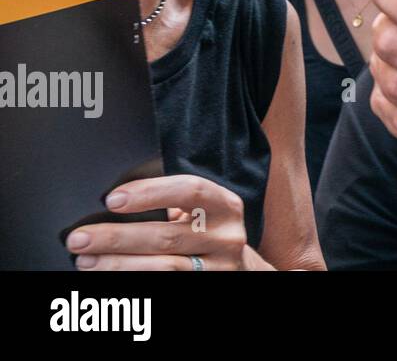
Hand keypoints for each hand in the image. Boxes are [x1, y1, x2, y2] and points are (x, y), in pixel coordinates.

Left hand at [65, 174, 251, 270]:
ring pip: (162, 267)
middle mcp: (226, 237)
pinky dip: (132, 280)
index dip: (150, 193)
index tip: (111, 200)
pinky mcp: (207, 287)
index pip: (190, 191)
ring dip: (117, 265)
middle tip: (79, 238)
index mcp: (225, 206)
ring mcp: (219, 267)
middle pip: (167, 236)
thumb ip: (171, 201)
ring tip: (85, 260)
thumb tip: (114, 202)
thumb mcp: (200, 210)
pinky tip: (108, 276)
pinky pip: (165, 285)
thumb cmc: (205, 231)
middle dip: (117, 237)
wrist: (235, 268)